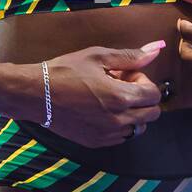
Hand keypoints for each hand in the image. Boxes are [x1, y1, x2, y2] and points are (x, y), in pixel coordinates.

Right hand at [38, 41, 164, 146]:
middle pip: (152, 114)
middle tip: (122, 87)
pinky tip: (102, 111)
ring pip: (138, 128)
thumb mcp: (97, 56)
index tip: (128, 76)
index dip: (145, 82)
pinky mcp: (96, 142)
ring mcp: (107, 134)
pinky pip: (121, 137)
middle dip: (143, 99)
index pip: (154, 95)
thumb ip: (130, 57)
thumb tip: (156, 50)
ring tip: (112, 100)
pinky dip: (119, 125)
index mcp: (120, 97)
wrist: (35, 95)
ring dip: (133, 113)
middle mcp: (117, 120)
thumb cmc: (64, 71)